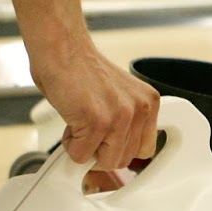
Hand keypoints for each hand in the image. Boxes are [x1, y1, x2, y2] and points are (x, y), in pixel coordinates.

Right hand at [28, 39, 160, 171]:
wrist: (63, 48)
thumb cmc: (81, 70)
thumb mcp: (120, 96)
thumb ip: (127, 122)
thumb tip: (118, 152)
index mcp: (148, 102)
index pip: (145, 149)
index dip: (121, 149)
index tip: (108, 145)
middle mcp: (139, 109)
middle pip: (123, 159)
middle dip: (101, 150)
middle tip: (88, 129)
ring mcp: (120, 116)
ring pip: (105, 161)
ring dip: (86, 149)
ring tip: (79, 123)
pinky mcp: (97, 122)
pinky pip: (81, 155)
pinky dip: (70, 145)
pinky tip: (70, 121)